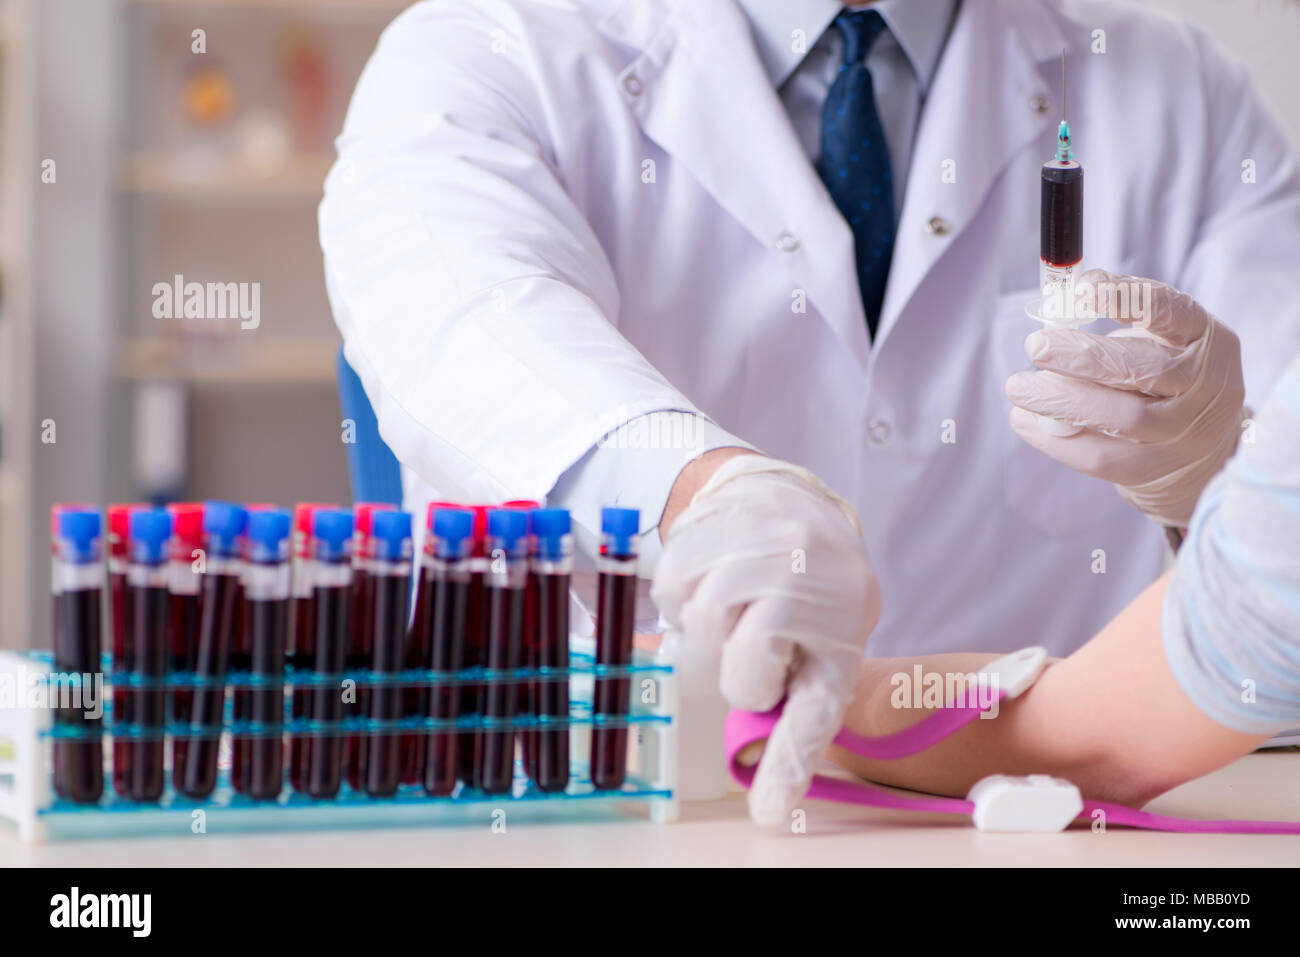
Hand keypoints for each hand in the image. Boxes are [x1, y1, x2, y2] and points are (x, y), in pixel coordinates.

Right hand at [652, 454, 881, 826]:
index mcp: (840, 626)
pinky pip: (671, 600)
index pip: (812, 708)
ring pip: (701, 636)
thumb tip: (764, 778)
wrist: (785, 499)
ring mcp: (744, 557)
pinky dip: (686, 600)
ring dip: (715, 630)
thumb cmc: (813, 583)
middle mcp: (799, 586)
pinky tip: (716, 574)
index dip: (787, 762)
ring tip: (743, 599)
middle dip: (744, 672)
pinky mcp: (698, 540)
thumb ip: (800, 697)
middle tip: (763, 636)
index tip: (766, 808)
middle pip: (739, 678)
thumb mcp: (829, 636)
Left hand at [1005, 269, 1244, 527]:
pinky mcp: (1157, 470)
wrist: (1197, 449)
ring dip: (1062, 400)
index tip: (1080, 290)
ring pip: (1124, 419)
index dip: (1125, 298)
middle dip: (1083, 357)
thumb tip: (1058, 306)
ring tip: (1018, 386)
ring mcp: (1187, 434)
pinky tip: (1025, 419)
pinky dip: (1056, 438)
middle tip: (1035, 346)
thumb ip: (1118, 318)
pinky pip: (1102, 457)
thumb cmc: (1163, 378)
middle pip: (1144, 372)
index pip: (1172, 312)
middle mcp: (1208, 386)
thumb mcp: (1156, 339)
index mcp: (1208, 339)